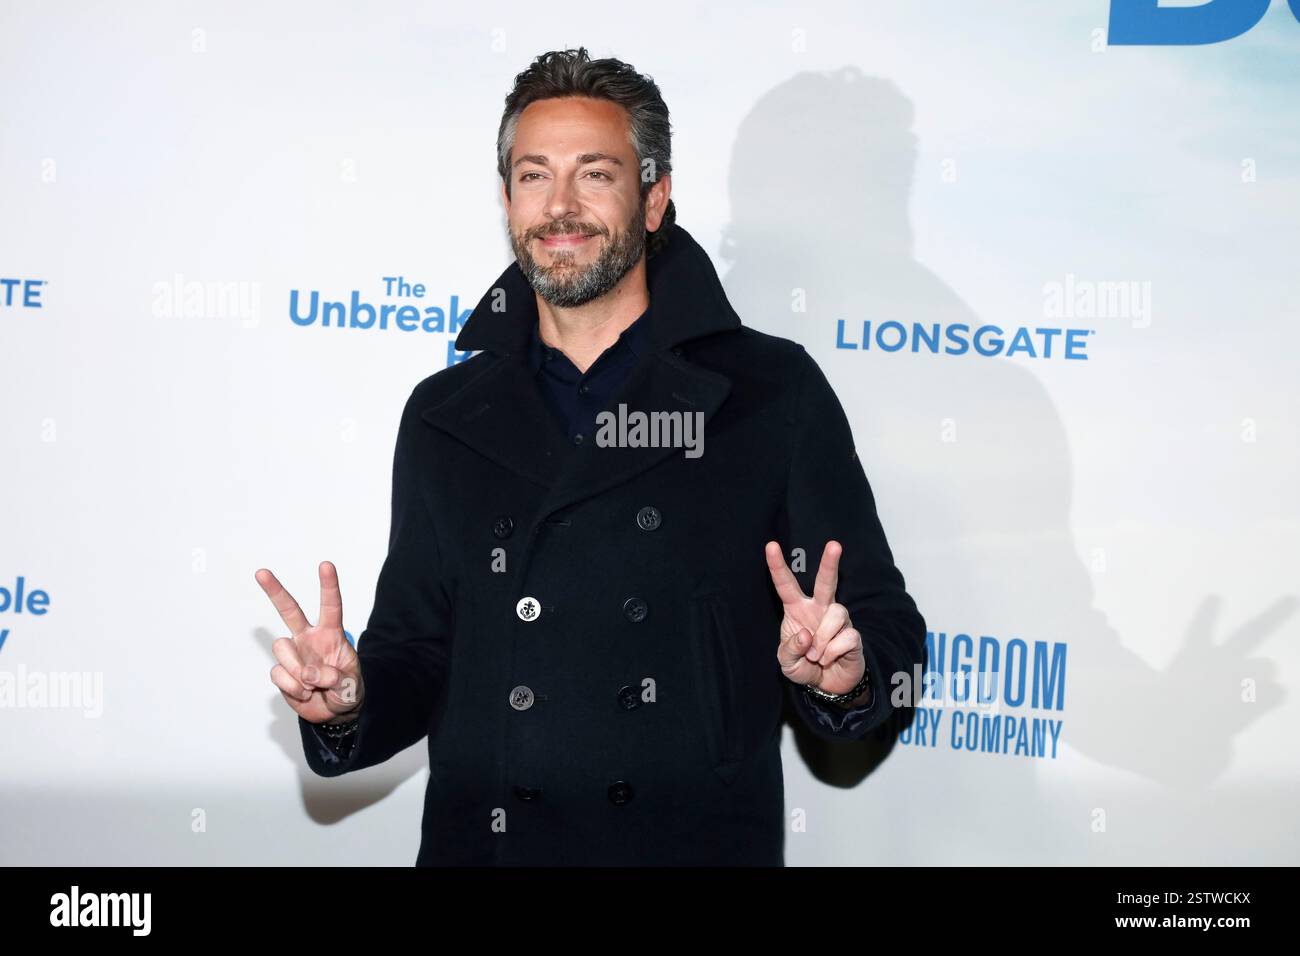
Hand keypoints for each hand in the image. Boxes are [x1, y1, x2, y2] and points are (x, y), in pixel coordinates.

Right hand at [257, 560, 363, 723]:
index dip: (328, 586)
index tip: (326, 565)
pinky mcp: (282, 673)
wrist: (334, 713)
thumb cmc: (347, 691)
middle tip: (261, 572)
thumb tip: (310, 674)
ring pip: (282, 648)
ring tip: (313, 685)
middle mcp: (308, 639)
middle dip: (275, 591)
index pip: (330, 606)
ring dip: (298, 670)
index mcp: (331, 634)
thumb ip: (335, 679)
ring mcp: (293, 655)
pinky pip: (279, 674)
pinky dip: (293, 688)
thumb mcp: (351, 686)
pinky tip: (304, 693)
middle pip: (289, 610)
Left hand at [766, 540, 866, 700]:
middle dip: (829, 563)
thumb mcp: (787, 663)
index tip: (770, 545)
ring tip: (817, 656)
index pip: (785, 585)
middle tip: (834, 544)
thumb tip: (807, 634)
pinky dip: (833, 653)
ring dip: (823, 639)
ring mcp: (838, 620)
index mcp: (797, 609)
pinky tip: (829, 659)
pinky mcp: (853, 634)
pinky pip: (845, 637)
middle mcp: (819, 609)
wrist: (827, 685)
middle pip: (825, 582)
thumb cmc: (804, 666)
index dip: (777, 566)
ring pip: (836, 613)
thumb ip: (790, 649)